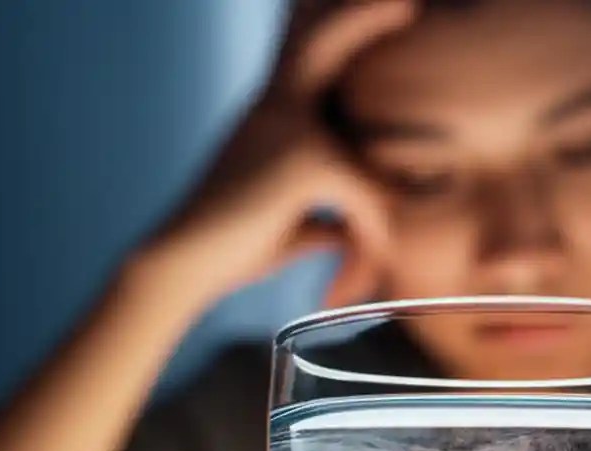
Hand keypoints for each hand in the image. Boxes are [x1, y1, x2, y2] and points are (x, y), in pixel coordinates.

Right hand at [139, 0, 417, 309]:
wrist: (182, 265)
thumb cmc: (237, 246)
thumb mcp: (298, 223)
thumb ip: (336, 214)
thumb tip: (367, 225)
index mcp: (276, 110)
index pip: (316, 57)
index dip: (341, 37)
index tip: (376, 11)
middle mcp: (280, 104)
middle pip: (328, 42)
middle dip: (366, 15)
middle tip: (408, 2)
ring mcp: (293, 125)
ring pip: (372, 165)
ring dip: (380, 229)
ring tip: (371, 247)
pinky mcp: (306, 160)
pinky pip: (371, 202)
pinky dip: (369, 249)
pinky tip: (351, 282)